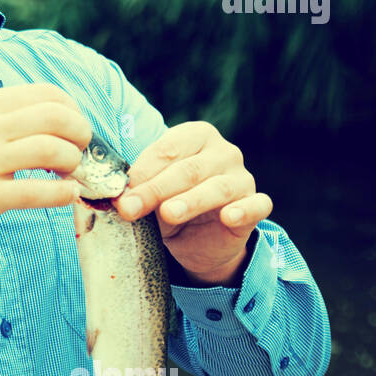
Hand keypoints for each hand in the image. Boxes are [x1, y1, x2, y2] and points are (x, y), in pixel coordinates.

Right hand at [0, 84, 90, 283]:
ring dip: (74, 164)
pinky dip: (63, 194)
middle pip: (57, 116)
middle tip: (80, 153)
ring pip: (53, 149)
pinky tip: (66, 196)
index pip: (46, 93)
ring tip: (70, 176)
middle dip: (82, 134)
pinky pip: (39, 192)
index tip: (74, 131)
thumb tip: (48, 120)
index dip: (73, 111)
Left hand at [114, 121, 270, 284]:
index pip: (166, 150)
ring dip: (191, 201)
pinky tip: (229, 217)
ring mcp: (242, 177)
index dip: (142, 172)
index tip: (120, 194)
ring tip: (168, 213)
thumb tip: (119, 200)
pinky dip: (244, 210)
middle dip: (155, 190)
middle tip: (130, 208)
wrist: (195, 238)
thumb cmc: (169, 202)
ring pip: (217, 188)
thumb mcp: (149, 195)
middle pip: (188, 169)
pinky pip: (256, 205)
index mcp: (194, 136)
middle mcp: (222, 152)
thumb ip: (137, 191)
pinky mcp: (256, 204)